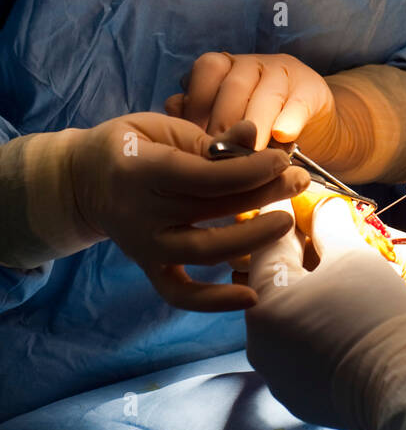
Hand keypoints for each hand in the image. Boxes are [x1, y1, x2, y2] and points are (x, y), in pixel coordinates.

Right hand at [68, 115, 308, 310]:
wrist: (83, 181)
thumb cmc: (131, 146)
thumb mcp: (164, 128)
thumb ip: (208, 137)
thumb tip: (252, 132)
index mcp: (144, 169)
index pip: (205, 175)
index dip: (248, 169)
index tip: (282, 161)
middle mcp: (142, 212)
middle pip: (211, 209)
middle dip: (263, 195)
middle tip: (299, 182)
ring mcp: (145, 245)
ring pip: (202, 251)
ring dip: (250, 240)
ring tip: (286, 222)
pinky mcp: (149, 266)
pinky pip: (180, 293)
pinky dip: (213, 301)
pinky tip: (251, 297)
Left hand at [165, 52, 338, 155]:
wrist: (311, 126)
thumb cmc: (255, 125)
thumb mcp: (225, 118)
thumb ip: (198, 113)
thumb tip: (173, 106)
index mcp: (225, 66)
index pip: (206, 71)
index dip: (198, 104)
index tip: (194, 139)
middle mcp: (252, 63)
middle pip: (234, 85)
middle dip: (224, 122)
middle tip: (219, 155)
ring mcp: (283, 72)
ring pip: (266, 94)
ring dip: (256, 125)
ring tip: (249, 154)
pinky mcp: (312, 88)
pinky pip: (298, 102)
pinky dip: (289, 119)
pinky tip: (283, 137)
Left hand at [244, 197, 405, 429]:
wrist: (402, 388)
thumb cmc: (374, 314)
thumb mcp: (354, 257)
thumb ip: (330, 225)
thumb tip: (322, 205)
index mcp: (263, 303)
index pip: (267, 245)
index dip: (284, 217)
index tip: (294, 197)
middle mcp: (257, 341)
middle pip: (272, 285)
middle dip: (296, 258)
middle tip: (321, 235)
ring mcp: (275, 373)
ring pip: (285, 319)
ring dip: (304, 295)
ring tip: (335, 278)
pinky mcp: (296, 396)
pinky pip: (297, 351)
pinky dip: (312, 330)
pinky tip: (340, 319)